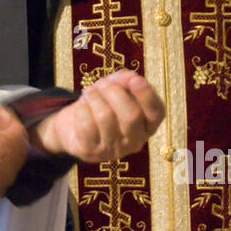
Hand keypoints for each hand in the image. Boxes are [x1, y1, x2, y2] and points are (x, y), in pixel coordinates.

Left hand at [33, 70, 164, 162]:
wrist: (74, 125)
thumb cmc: (102, 104)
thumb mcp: (115, 87)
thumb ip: (125, 80)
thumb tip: (130, 78)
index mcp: (148, 125)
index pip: (156, 113)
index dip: (147, 96)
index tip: (135, 80)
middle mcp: (135, 141)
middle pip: (132, 115)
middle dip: (115, 93)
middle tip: (104, 85)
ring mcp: (114, 150)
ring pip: (105, 117)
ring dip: (94, 98)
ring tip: (90, 95)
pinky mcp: (92, 153)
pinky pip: (86, 125)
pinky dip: (81, 109)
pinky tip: (82, 109)